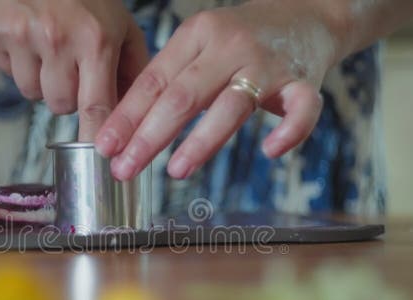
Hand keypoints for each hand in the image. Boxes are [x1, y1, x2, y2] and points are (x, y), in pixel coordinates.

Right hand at [0, 0, 149, 139]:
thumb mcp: (121, 26)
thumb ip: (133, 72)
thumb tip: (137, 119)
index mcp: (95, 40)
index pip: (95, 106)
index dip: (95, 137)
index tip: (98, 160)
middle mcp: (57, 39)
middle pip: (61, 106)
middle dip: (68, 94)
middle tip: (72, 63)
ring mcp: (21, 36)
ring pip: (32, 94)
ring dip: (42, 80)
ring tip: (49, 47)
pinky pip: (9, 73)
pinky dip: (18, 63)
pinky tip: (29, 38)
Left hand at [94, 1, 344, 180]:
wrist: (307, 14)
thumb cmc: (242, 40)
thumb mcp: (199, 46)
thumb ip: (169, 80)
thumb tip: (124, 129)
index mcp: (197, 35)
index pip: (154, 81)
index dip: (126, 117)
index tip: (106, 147)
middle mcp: (229, 46)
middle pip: (183, 95)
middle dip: (149, 136)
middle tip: (125, 169)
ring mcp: (267, 64)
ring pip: (232, 106)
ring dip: (201, 141)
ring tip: (175, 171)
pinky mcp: (304, 81)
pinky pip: (301, 109)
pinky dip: (290, 132)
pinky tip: (270, 152)